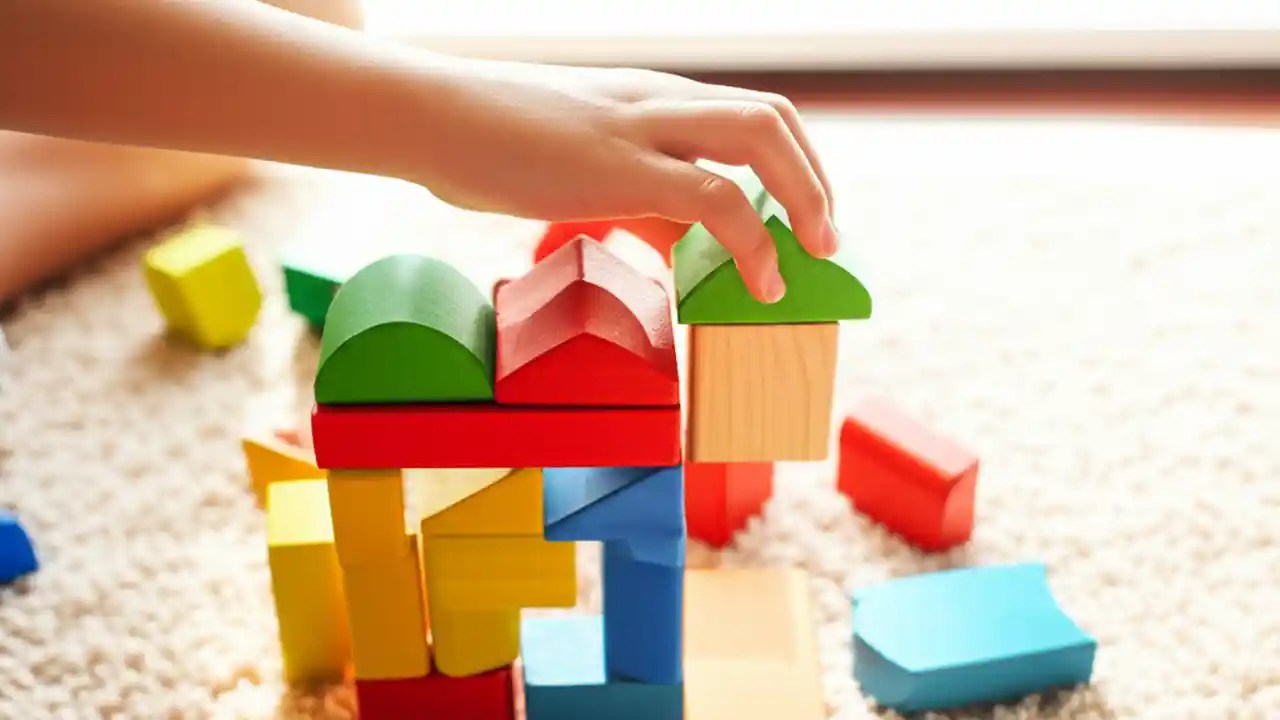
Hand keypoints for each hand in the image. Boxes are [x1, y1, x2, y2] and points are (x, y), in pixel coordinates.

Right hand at [413, 59, 836, 302]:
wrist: (427, 114)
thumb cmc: (490, 140)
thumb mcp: (578, 162)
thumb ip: (636, 194)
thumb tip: (677, 237)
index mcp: (651, 99)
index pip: (749, 113)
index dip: (793, 163)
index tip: (801, 214)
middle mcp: (658, 102)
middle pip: (773, 116)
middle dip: (815, 178)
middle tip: (823, 238)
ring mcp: (639, 129)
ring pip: (759, 137)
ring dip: (806, 197)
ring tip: (815, 254)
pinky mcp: (617, 167)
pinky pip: (713, 197)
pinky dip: (753, 241)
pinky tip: (763, 282)